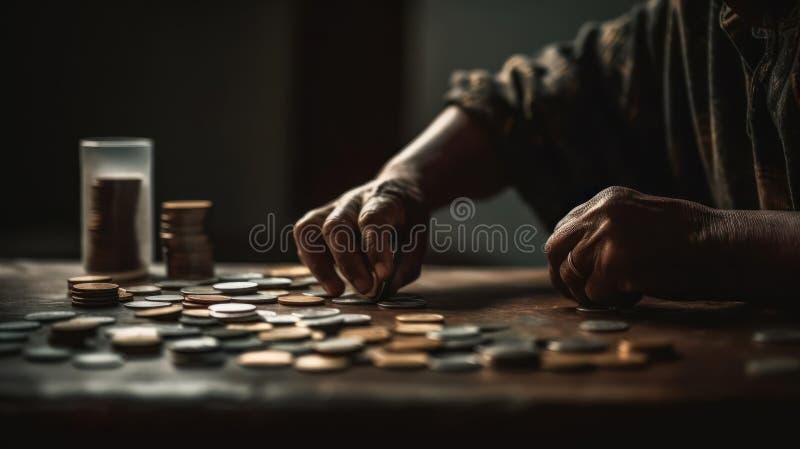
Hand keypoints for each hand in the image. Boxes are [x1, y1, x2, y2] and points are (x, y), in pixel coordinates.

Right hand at [293, 175, 428, 296]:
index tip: (383, 275)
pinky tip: (332, 280)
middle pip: (336, 227)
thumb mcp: (419, 236)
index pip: (373, 220)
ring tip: (337, 290)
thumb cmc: (406, 217)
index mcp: (382, 200)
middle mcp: (352, 201)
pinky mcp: (318, 220)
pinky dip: (314, 263)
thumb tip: (383, 290)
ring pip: (309, 229)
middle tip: (365, 289)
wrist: (395, 189)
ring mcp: (331, 209)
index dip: (375, 249)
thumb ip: (405, 264)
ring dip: (320, 265)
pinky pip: (304, 239)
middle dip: (348, 263)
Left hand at [545, 186, 715, 306]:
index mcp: (606, 200)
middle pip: (554, 248)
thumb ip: (608, 230)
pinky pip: (594, 294)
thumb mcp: (641, 221)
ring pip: (571, 274)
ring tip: (620, 292)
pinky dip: (611, 302)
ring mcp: (605, 236)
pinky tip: (635, 295)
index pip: (564, 227)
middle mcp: (600, 213)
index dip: (564, 255)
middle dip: (561, 276)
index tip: (573, 274)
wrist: (725, 247)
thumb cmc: (691, 240)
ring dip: (590, 292)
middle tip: (577, 294)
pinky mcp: (613, 263)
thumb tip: (577, 257)